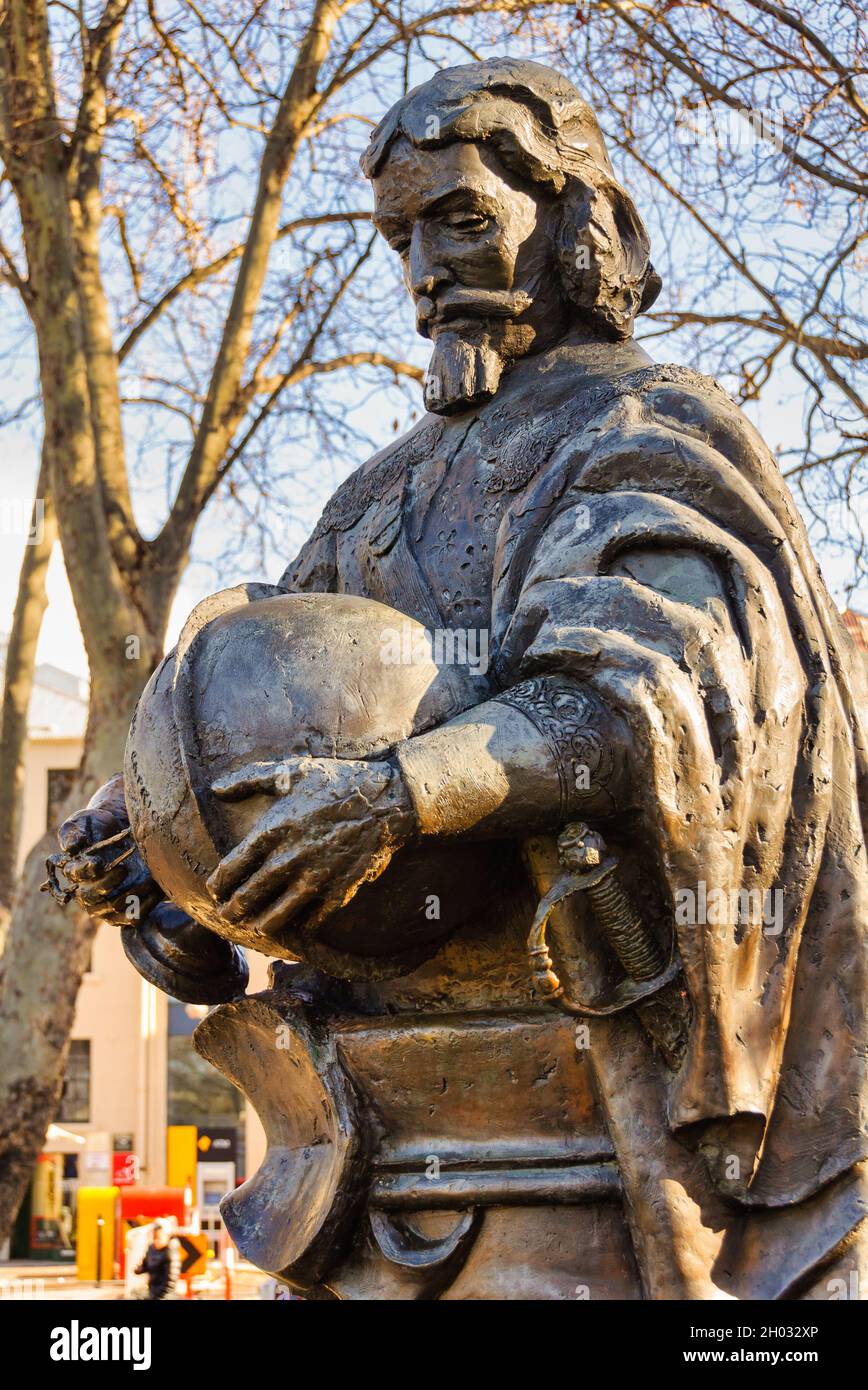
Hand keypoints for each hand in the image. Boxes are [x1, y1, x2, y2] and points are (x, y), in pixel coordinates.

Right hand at [55, 774, 163, 925]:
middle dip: (106, 885)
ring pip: (113, 910)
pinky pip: (133, 917)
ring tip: (145, 880)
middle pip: (90, 898)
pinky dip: (145, 906)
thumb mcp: (84, 821)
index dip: (84, 871)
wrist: (123, 829)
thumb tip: (70, 849)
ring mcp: (105, 903)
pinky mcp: (125, 909)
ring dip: (129, 896)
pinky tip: (156, 889)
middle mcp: (86, 891)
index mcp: (74, 871)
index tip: (97, 862)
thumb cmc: (99, 824)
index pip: (74, 876)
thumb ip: (73, 833)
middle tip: (123, 870)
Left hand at [206, 755, 415, 935]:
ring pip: (276, 916)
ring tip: (253, 927)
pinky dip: (299, 926)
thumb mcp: (292, 771)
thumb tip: (216, 789)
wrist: (387, 801)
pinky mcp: (338, 892)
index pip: (232, 869)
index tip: (215, 890)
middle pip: (248, 898)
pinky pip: (311, 920)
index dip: (218, 885)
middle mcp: (289, 860)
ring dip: (259, 925)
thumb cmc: (338, 782)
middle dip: (231, 911)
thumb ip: (249, 779)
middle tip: (225, 916)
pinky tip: (293, 924)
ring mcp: (315, 880)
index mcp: (273, 831)